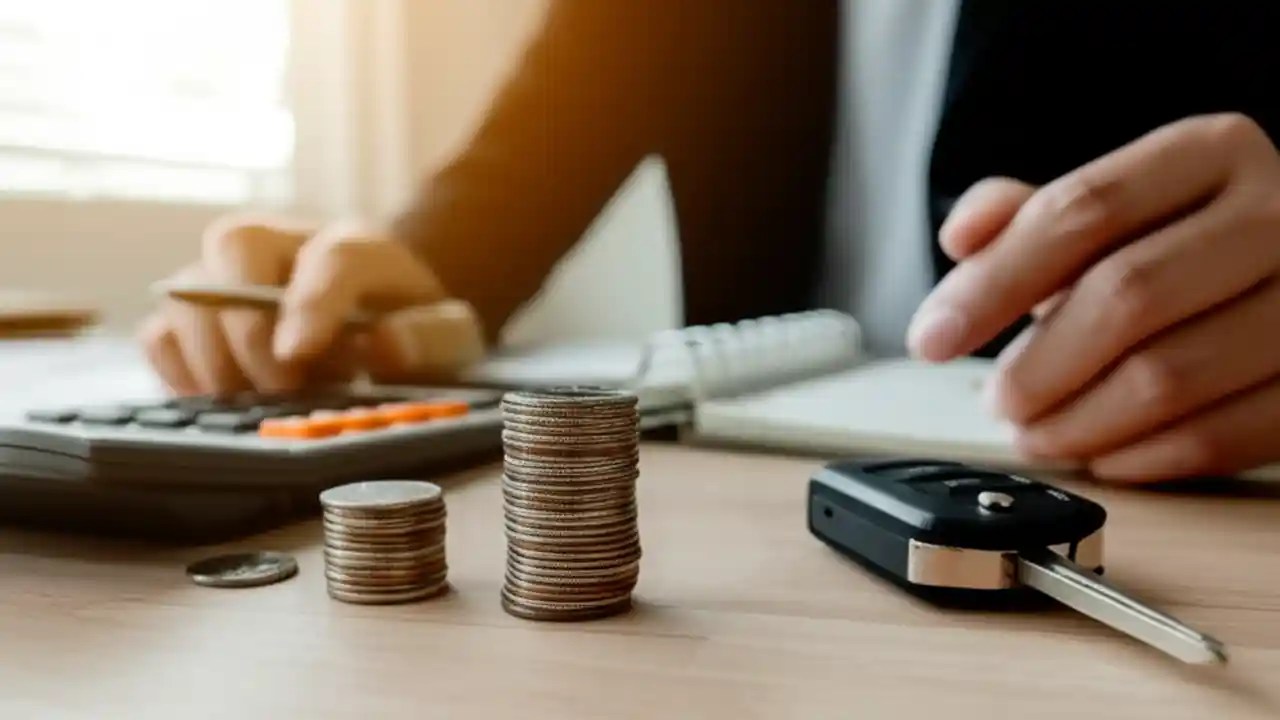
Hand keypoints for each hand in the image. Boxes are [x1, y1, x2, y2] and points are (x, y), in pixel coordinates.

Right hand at [138, 216, 485, 395]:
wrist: (390, 322)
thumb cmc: (417, 330)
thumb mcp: (449, 338)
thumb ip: (430, 337)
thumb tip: (385, 344)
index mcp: (358, 245)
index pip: (333, 256)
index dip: (312, 304)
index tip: (298, 356)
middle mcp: (288, 244)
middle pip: (236, 244)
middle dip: (249, 325)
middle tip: (279, 388)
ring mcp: (235, 276)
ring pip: (187, 288)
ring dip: (210, 354)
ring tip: (252, 402)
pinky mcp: (200, 315)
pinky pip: (161, 332)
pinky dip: (178, 370)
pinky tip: (218, 401)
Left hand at [908, 113, 1279, 481]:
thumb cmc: (1184, 244)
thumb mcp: (1116, 208)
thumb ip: (1029, 217)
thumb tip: (961, 239)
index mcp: (1212, 153)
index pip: (1082, 211)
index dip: (994, 282)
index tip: (933, 337)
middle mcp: (1279, 213)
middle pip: (1126, 296)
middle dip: (1038, 365)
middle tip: (997, 400)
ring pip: (1168, 378)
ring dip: (1077, 422)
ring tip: (1037, 431)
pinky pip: (1220, 438)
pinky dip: (1141, 459)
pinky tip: (1101, 453)